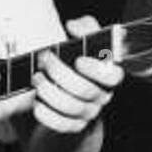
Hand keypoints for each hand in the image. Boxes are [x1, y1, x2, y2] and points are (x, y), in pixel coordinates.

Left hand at [30, 16, 124, 134]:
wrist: (69, 92)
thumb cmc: (77, 62)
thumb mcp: (84, 41)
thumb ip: (85, 28)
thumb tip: (73, 26)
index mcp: (107, 74)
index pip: (114, 76)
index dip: (96, 70)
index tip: (78, 60)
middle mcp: (101, 95)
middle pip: (85, 90)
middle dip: (61, 73)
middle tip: (45, 60)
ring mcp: (89, 112)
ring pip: (72, 107)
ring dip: (50, 91)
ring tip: (37, 78)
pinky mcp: (74, 126)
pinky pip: (62, 125)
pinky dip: (47, 114)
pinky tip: (37, 101)